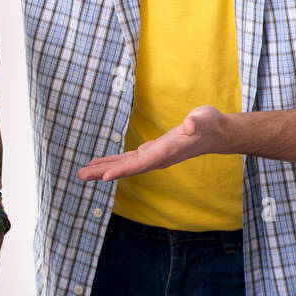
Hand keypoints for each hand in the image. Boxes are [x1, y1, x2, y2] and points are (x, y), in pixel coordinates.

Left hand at [78, 105, 229, 181]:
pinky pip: (128, 159)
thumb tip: (189, 126)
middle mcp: (156, 158)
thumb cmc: (209, 124)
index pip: (140, 164)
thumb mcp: (204, 119)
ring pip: (124, 165)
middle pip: (126, 168)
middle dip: (103, 172)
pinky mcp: (151, 151)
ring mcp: (153, 156)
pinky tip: (99, 163)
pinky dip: (112, 161)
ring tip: (82, 173)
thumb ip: (196, 123)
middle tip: (80, 176)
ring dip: (103, 169)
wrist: (215, 133)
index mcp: (166, 152)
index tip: (104, 177)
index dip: (122, 170)